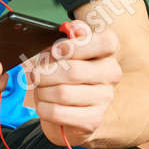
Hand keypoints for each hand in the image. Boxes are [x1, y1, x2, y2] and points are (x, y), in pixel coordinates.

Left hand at [23, 19, 121, 144]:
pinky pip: (59, 112)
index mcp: (108, 52)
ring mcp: (105, 98)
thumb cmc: (66, 73)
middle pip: (74, 71)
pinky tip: (44, 105)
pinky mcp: (93, 120)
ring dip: (43, 91)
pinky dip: (44, 108)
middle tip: (37, 74)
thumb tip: (74, 29)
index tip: (56, 52)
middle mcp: (111, 74)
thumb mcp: (66, 49)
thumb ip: (72, 34)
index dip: (76, 46)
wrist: (70, 109)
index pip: (106, 43)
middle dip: (46, 73)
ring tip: (41, 90)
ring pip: (62, 93)